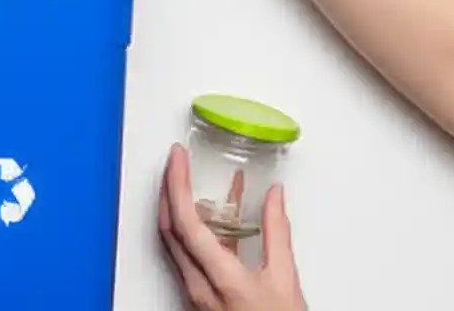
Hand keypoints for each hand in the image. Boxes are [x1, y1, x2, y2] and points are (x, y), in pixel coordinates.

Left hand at [159, 145, 306, 310]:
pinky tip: (208, 213)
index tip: (177, 158)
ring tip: (186, 178)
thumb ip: (277, 233)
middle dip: (167, 188)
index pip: (185, 222)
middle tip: (175, 160)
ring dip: (174, 206)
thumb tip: (274, 197)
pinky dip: (191, 227)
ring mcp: (194, 292)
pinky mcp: (196, 295)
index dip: (176, 184)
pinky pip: (184, 253)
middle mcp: (197, 286)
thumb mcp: (285, 281)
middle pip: (168, 228)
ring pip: (172, 241)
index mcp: (220, 279)